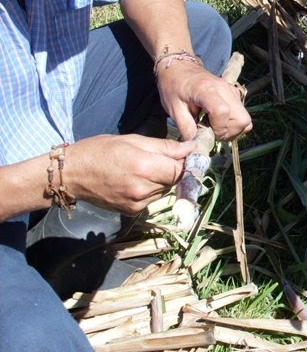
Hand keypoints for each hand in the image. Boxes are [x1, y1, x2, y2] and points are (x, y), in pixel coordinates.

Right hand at [68, 135, 195, 214]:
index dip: (184, 161)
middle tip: (157, 158)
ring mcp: (137, 203)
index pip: (180, 169)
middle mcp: (143, 189)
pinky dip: (150, 190)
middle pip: (174, 180)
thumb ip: (164, 146)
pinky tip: (134, 180)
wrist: (71, 173)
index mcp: (144, 168)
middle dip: (171, 169)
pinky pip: (152, 199)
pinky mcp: (131, 211)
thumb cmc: (100, 150)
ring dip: (161, 180)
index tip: (182, 154)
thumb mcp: (133, 140)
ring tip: (141, 169)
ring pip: (164, 190)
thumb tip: (190, 148)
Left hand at [155, 61, 252, 140]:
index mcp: (206, 90)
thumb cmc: (173, 86)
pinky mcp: (235, 95)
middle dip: (228, 132)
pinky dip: (233, 124)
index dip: (218, 129)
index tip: (206, 132)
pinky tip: (218, 121)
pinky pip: (242, 116)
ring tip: (214, 127)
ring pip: (245, 120)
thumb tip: (198, 145)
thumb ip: (186, 128)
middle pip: (242, 119)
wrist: (179, 68)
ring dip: (232, 130)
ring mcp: (232, 91)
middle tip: (211, 132)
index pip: (223, 112)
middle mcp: (225, 89)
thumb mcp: (173, 109)